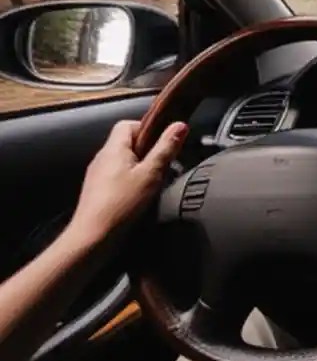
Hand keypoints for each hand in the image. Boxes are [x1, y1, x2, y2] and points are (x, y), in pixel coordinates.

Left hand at [67, 120, 187, 245]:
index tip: (164, 144)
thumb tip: (180, 125)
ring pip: (123, 161)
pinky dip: (130, 180)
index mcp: (114, 148)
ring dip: (140, 167)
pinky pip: (117, 176)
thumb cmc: (122, 204)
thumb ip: (166, 149)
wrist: (93, 236)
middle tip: (163, 166)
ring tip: (153, 183)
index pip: (129, 124)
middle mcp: (102, 157)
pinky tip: (139, 196)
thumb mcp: (151, 174)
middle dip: (148, 151)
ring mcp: (97, 174)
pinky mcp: (97, 190)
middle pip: (127, 142)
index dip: (149, 129)